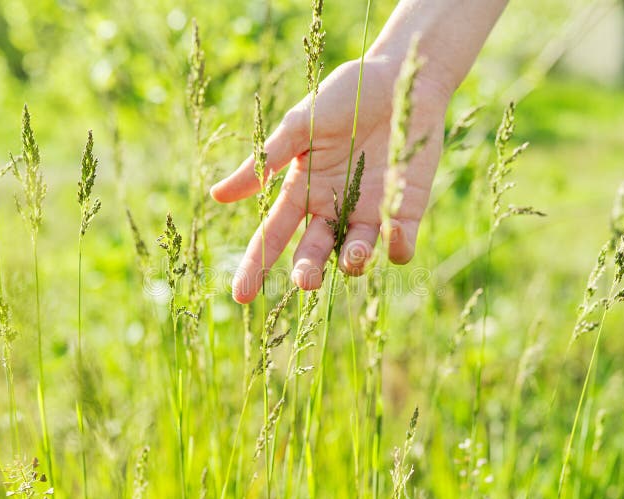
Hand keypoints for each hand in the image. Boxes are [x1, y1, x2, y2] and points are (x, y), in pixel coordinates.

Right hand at [210, 55, 451, 303]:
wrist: (401, 79)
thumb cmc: (345, 96)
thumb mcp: (300, 126)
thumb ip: (266, 162)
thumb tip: (217, 196)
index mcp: (303, 191)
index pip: (273, 235)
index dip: (256, 265)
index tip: (241, 294)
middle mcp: (333, 209)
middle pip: (314, 254)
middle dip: (307, 272)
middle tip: (307, 280)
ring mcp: (369, 213)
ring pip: (355, 257)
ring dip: (352, 262)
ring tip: (354, 254)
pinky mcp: (406, 210)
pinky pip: (400, 245)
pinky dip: (397, 248)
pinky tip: (391, 232)